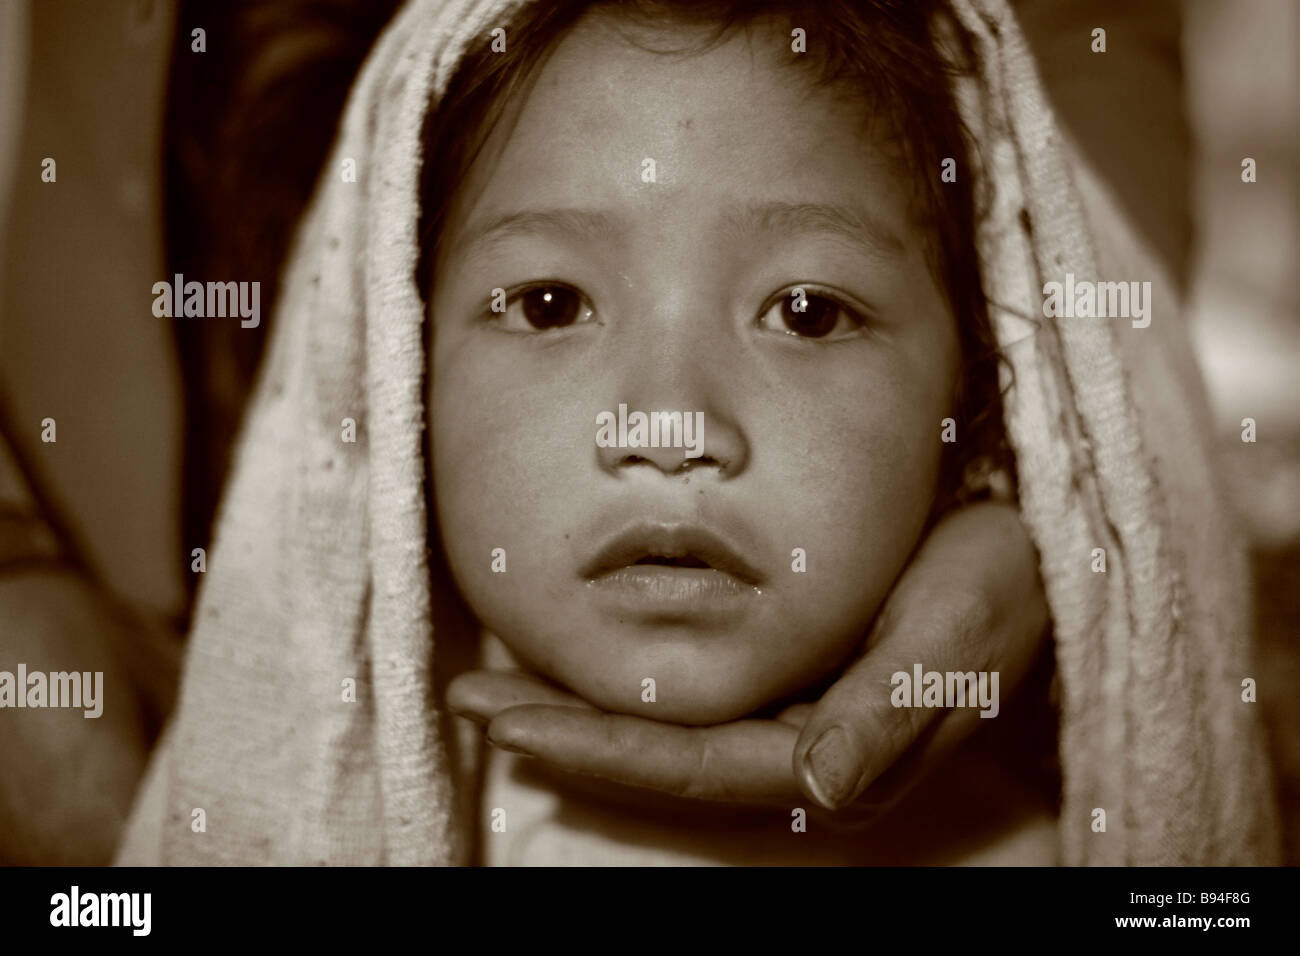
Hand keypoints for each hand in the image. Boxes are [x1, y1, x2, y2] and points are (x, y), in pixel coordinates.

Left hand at [447, 501, 1048, 820]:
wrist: (1034, 556)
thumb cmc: (1001, 585)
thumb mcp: (956, 633)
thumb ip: (890, 712)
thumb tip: (823, 785)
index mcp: (835, 754)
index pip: (692, 765)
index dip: (600, 749)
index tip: (510, 721)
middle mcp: (803, 752)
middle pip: (658, 758)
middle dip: (562, 734)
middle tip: (473, 699)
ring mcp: (792, 721)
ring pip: (663, 733)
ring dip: (579, 712)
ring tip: (495, 687)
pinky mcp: (788, 688)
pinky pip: (688, 698)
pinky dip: (624, 684)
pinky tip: (576, 665)